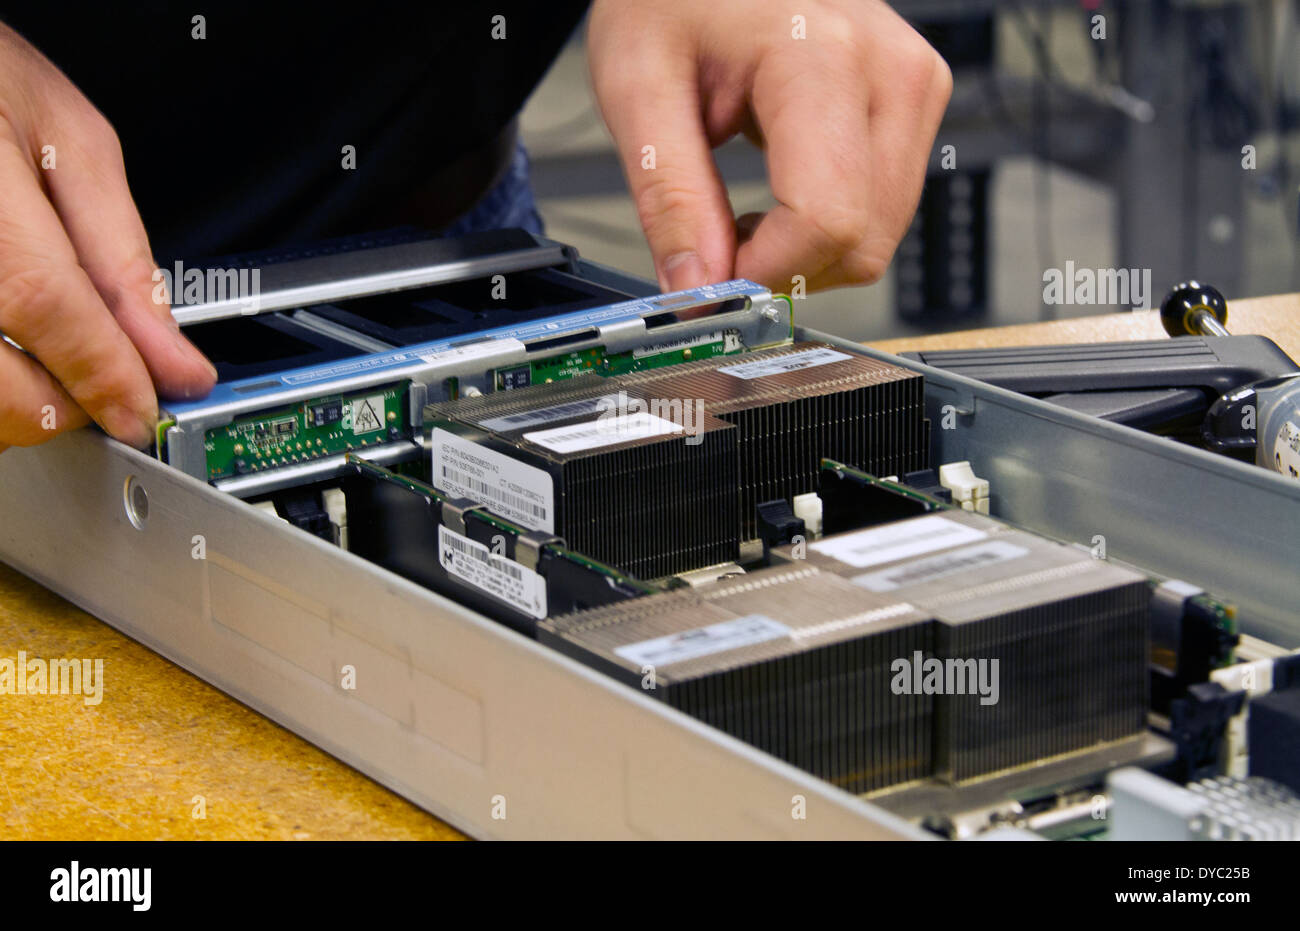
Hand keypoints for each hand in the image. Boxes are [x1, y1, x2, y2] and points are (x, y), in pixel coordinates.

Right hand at [0, 21, 214, 453]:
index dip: (100, 371)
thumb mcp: (76, 143)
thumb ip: (124, 260)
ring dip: (14, 409)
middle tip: (102, 399)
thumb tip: (172, 360)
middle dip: (57, 408)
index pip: (40, 300)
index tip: (141, 412)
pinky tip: (12, 361)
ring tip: (55, 376)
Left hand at [588, 0, 951, 294]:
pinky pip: (884, 207)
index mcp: (820, 56)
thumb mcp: (638, 91)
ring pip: (879, 236)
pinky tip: (782, 193)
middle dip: (785, 269)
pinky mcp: (916, 99)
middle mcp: (889, 69)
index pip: (825, 220)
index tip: (710, 283)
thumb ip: (670, 199)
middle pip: (863, 241)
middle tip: (719, 244)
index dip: (764, 273)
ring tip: (746, 212)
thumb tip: (697, 291)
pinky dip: (828, 227)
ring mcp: (914, 83)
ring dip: (807, 251)